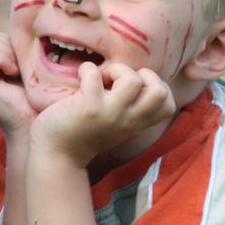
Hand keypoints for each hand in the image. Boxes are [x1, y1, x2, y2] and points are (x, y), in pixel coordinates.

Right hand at [0, 30, 35, 136]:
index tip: (23, 61)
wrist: (37, 126)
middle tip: (20, 66)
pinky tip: (13, 74)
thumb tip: (25, 23)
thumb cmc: (38, 98)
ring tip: (17, 70)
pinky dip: (3, 60)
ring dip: (6, 52)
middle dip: (7, 45)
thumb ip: (17, 49)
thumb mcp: (26, 67)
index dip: (8, 41)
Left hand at [31, 62, 174, 167]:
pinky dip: (87, 69)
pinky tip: (80, 77)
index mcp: (136, 123)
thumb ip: (129, 108)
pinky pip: (95, 75)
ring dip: (116, 69)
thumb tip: (134, 75)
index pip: (169, 105)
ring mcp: (109, 113)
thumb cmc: (83, 132)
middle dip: (143, 74)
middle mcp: (128, 120)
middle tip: (120, 80)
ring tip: (101, 78)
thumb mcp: (115, 124)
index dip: (158, 87)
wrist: (56, 155)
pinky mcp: (89, 107)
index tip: (136, 87)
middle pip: (159, 91)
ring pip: (133, 81)